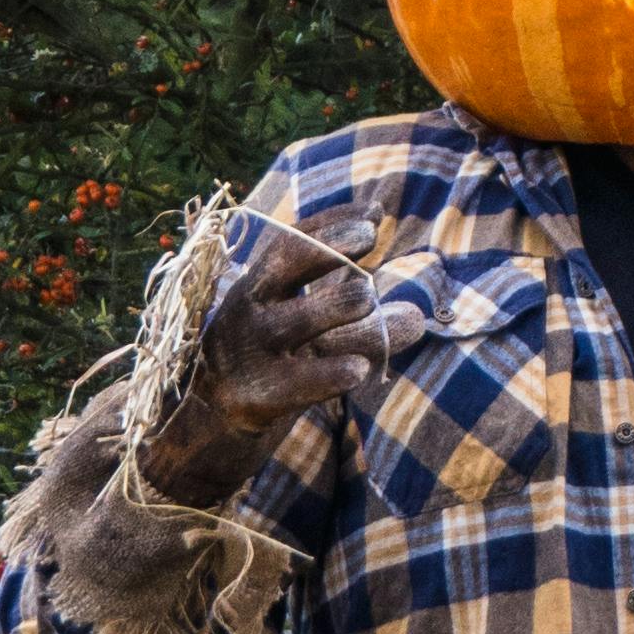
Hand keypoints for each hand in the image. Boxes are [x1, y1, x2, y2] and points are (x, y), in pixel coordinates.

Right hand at [131, 220, 385, 507]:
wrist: (216, 419)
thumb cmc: (274, 362)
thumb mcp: (315, 337)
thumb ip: (361, 327)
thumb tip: (417, 317)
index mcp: (259, 285)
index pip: (292, 241)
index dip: (332, 223)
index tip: (373, 214)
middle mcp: (250, 309)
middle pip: (282, 265)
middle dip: (325, 247)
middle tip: (368, 237)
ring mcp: (250, 352)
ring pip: (292, 322)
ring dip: (332, 306)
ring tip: (369, 297)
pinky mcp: (256, 396)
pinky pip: (295, 382)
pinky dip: (328, 376)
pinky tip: (360, 370)